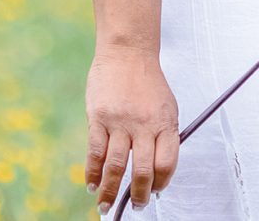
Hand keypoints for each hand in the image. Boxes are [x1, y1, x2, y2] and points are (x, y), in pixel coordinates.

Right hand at [85, 47, 179, 211]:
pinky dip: (92, 173)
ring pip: (115, 166)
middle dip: (137, 195)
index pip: (167, 163)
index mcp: (165, 123)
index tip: (156, 191)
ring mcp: (120, 122)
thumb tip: (158, 168)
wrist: (128, 53)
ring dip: (109, 191)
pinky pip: (95, 153)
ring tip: (105, 206)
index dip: (161, 183)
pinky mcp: (99, 119)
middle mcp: (144, 125)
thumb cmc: (148, 82)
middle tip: (134, 205)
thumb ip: (163, 134)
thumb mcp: (166, 106)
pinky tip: (91, 184)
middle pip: (141, 171)